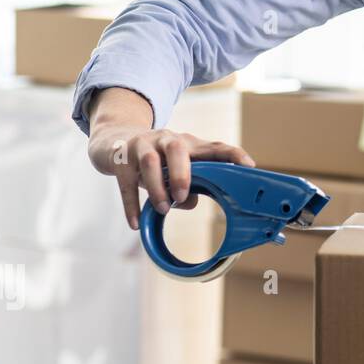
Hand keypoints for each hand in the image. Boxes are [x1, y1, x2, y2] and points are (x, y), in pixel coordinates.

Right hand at [86, 87, 254, 230]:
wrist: (114, 141)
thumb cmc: (157, 160)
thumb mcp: (174, 170)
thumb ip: (189, 185)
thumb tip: (192, 202)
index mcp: (187, 144)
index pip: (214, 147)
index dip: (233, 154)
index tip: (249, 166)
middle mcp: (166, 140)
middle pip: (177, 149)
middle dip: (182, 174)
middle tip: (183, 197)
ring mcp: (141, 147)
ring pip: (150, 162)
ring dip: (158, 187)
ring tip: (163, 208)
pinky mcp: (119, 159)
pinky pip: (125, 182)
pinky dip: (131, 205)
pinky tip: (135, 223)